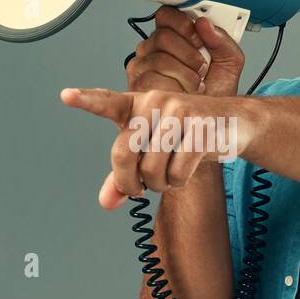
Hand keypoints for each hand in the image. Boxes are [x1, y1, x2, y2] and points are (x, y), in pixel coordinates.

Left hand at [60, 87, 253, 209]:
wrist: (233, 125)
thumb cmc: (187, 137)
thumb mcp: (153, 154)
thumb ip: (126, 176)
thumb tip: (107, 202)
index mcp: (138, 105)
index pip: (107, 102)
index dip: (86, 100)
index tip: (66, 95)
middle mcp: (154, 102)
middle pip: (124, 154)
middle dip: (131, 182)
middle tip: (141, 188)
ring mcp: (179, 111)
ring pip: (151, 169)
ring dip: (160, 184)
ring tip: (171, 173)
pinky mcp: (200, 127)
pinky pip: (177, 173)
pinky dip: (179, 182)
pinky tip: (188, 168)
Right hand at [126, 6, 245, 96]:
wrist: (209, 120)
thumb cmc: (215, 93)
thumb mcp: (229, 61)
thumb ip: (222, 39)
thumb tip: (205, 23)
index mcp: (171, 36)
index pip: (165, 15)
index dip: (182, 23)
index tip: (199, 38)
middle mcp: (151, 49)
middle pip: (162, 36)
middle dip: (189, 53)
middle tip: (202, 67)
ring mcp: (141, 68)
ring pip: (160, 59)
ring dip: (186, 74)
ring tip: (196, 84)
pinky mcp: (137, 87)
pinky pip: (152, 79)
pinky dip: (176, 88)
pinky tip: (184, 94)